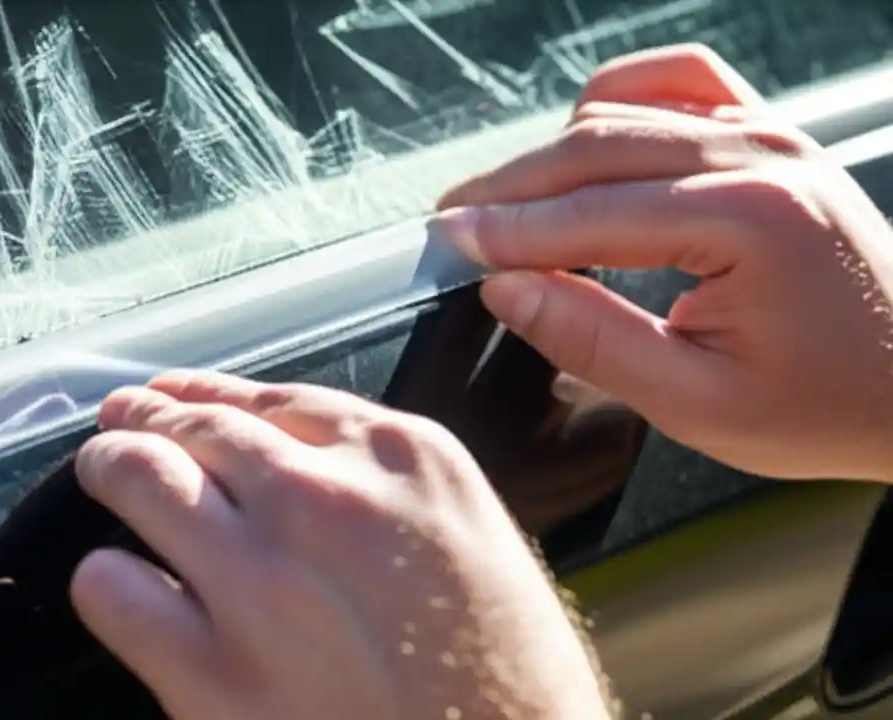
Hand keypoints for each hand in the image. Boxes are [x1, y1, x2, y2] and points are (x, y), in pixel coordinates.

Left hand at [71, 372, 610, 719]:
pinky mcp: (212, 674)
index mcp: (406, 462)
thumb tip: (297, 466)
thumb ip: (388, 490)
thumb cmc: (510, 685)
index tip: (173, 393)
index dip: (207, 393)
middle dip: (148, 419)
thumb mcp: (475, 543)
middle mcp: (326, 502)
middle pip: (199, 427)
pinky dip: (109, 580)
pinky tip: (123, 587)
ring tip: (104, 477)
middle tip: (120, 423)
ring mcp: (263, 583)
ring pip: (141, 478)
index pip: (274, 399)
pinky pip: (113, 589)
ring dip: (112, 470)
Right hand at [434, 44, 892, 482]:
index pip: (590, 213)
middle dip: (510, 188)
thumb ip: (593, 342)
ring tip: (502, 201)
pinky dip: (615, 101)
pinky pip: (677, 82)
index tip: (447, 246)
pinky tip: (582, 139)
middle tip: (452, 223)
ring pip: (622, 110)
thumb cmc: (826, 403)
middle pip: (593, 147)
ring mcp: (768, 134)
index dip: (507, 231)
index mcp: (749, 221)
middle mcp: (760, 156)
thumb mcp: (697, 404)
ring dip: (550, 153)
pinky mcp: (768, 134)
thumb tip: (508, 291)